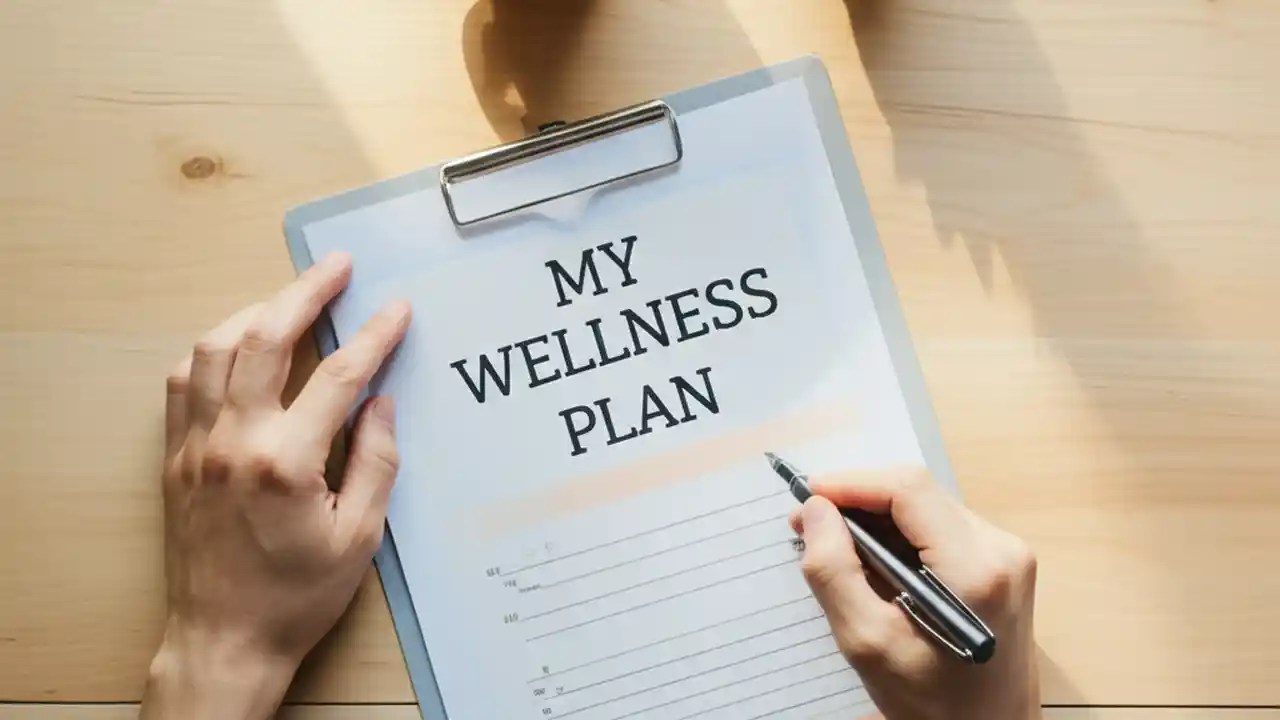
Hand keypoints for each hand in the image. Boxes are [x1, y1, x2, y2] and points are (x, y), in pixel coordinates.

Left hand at [142, 253, 410, 719]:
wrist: (224, 638)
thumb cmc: (298, 595)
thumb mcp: (360, 537)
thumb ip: (375, 462)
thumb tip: (380, 403)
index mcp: (286, 462)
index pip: (337, 377)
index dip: (373, 336)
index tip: (397, 308)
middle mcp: (234, 441)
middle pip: (266, 339)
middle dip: (306, 293)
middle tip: (337, 266)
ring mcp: (196, 446)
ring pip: (213, 350)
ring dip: (254, 313)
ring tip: (289, 299)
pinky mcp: (174, 457)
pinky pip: (182, 383)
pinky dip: (211, 352)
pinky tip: (236, 346)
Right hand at [791, 469, 1039, 719]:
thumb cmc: (930, 704)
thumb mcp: (868, 643)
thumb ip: (835, 571)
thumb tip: (815, 510)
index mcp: (975, 567)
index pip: (908, 489)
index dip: (852, 483)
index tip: (807, 498)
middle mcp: (1002, 549)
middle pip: (918, 494)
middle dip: (858, 502)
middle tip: (809, 525)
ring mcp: (1008, 556)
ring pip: (928, 509)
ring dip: (877, 519)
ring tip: (835, 547)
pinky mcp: (1004, 566)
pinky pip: (941, 530)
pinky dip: (901, 537)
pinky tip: (874, 563)